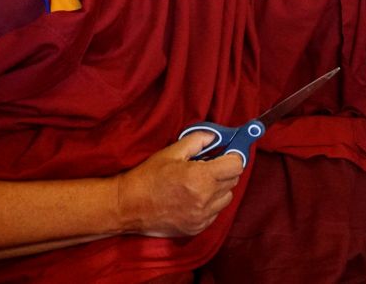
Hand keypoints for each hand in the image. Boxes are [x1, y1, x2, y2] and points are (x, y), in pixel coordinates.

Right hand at [116, 130, 243, 236]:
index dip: (232, 157)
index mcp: (200, 177)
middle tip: (208, 166)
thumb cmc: (148, 176)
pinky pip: (215, 212)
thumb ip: (198, 140)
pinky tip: (193, 198)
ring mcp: (202, 217)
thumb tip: (215, 137)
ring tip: (200, 183)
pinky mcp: (197, 228)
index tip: (225, 154)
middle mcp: (204, 199)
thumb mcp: (172, 152)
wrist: (128, 206)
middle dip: (225, 171)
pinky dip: (210, 204)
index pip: (236, 165)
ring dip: (219, 188)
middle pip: (233, 181)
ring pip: (226, 197)